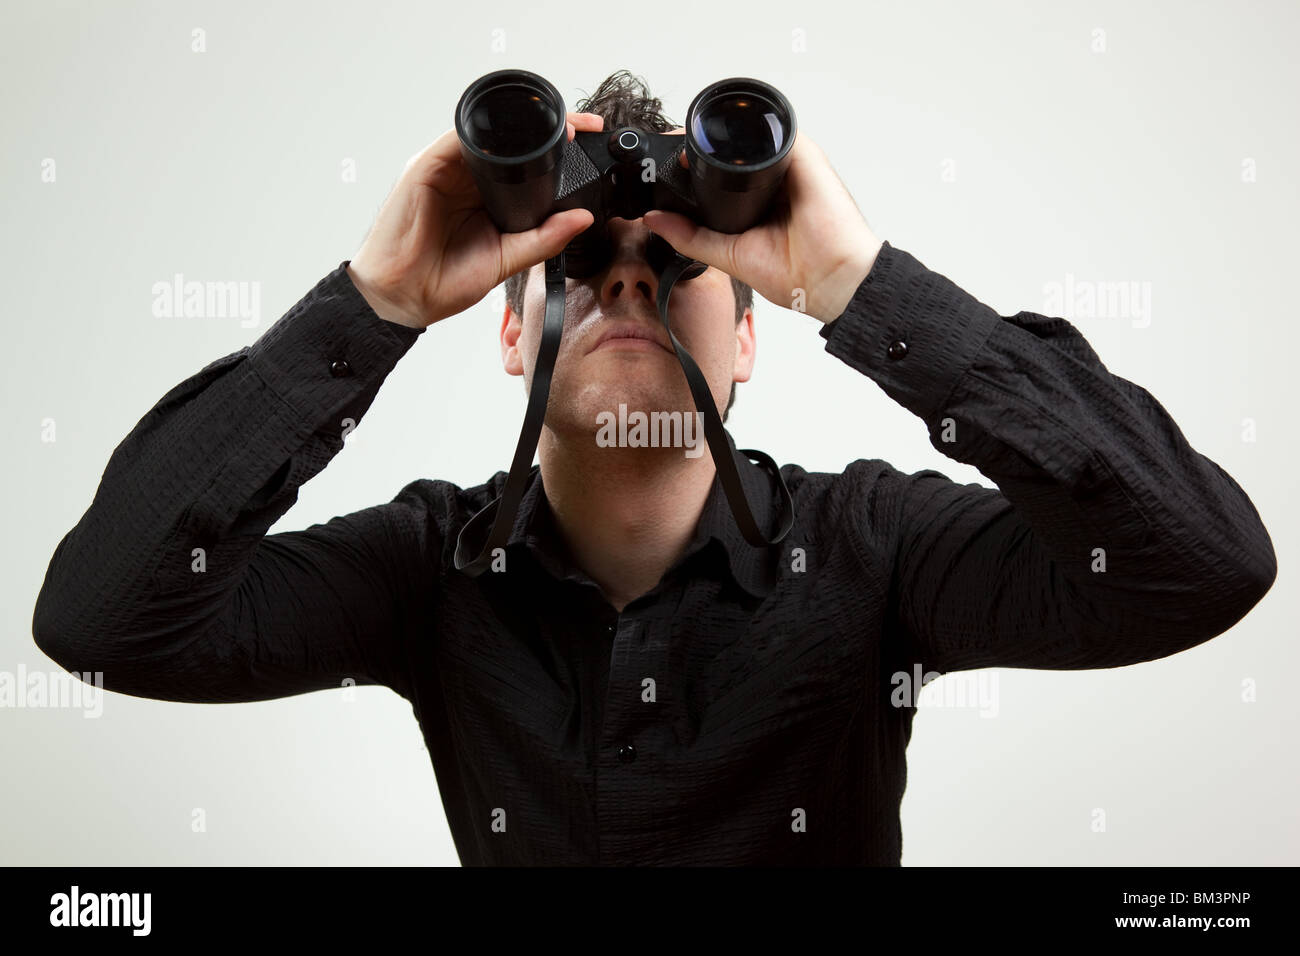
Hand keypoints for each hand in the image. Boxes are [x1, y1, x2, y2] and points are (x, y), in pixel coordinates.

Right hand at [347, 112, 605, 328]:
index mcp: (487, 198)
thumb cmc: (444, 281)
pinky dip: (484, 134)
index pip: (526, 165)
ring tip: (557, 131)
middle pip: (510, 143)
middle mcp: (467, 178)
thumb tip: (582, 219)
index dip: (556, 151)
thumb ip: (543, 238)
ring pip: (487, 135)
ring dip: (521, 129)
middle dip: (546, 133)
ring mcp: (446, 170)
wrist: (404, 298)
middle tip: (582, 130)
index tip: (590, 140)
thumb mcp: (507, 259)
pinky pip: (456, 139)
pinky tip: (509, 138)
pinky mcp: (425, 167)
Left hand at [642, 130, 882, 323]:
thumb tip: (654, 220)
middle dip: (704, 150)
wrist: (832, 279)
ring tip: (688, 139)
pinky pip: (776, 131)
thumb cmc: (799, 275)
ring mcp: (793, 168)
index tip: (668, 164)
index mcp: (761, 205)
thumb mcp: (729, 254)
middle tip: (672, 148)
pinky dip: (751, 128)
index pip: (724, 177)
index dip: (696, 168)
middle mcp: (777, 183)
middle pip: (736, 155)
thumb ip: (692, 237)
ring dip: (723, 137)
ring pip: (752, 140)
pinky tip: (724, 135)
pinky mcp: (806, 158)